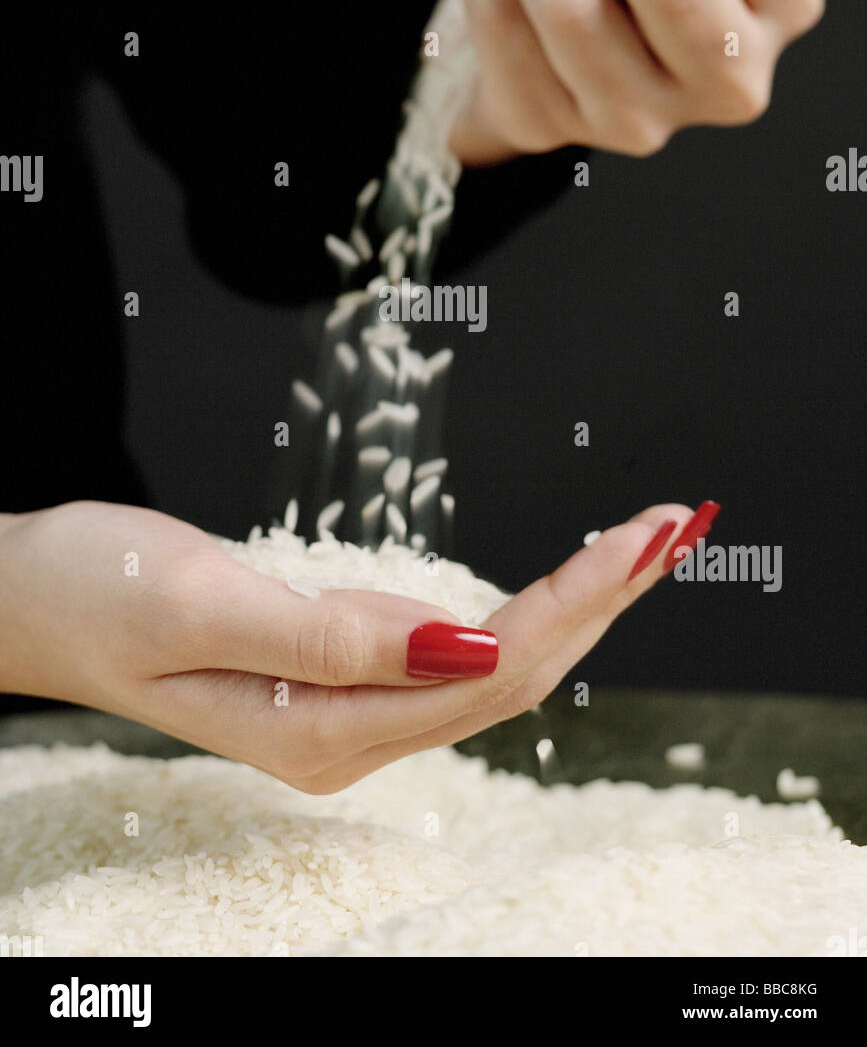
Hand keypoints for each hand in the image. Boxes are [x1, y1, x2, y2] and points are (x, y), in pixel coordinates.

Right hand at [0, 498, 700, 791]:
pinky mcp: (341, 673)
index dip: (577, 602)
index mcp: (324, 729)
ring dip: (579, 600)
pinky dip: (523, 603)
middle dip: (604, 599)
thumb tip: (468, 647)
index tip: (643, 535)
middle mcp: (350, 733)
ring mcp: (349, 708)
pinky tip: (565, 581)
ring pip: (496, 664)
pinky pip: (455, 650)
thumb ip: (332, 635)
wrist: (33, 599)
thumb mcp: (203, 605)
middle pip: (514, 676)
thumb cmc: (99, 590)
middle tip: (681, 524)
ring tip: (650, 541)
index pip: (489, 673)